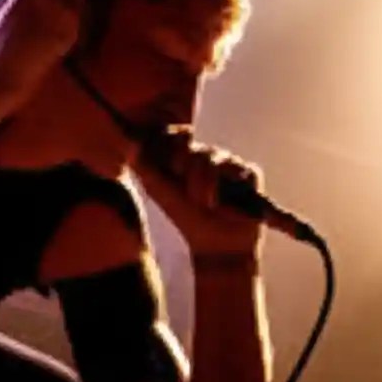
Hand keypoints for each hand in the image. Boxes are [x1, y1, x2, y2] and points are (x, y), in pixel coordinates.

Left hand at [133, 126, 263, 259]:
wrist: (215, 246)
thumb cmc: (188, 220)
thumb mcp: (161, 193)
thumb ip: (146, 168)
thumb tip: (131, 144)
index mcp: (186, 158)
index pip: (178, 135)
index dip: (172, 139)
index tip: (166, 157)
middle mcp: (208, 156)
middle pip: (192, 145)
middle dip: (184, 165)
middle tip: (185, 188)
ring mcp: (230, 163)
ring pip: (212, 157)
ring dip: (203, 182)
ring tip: (205, 204)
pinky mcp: (250, 174)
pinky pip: (238, 168)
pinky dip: (228, 186)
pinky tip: (222, 204)